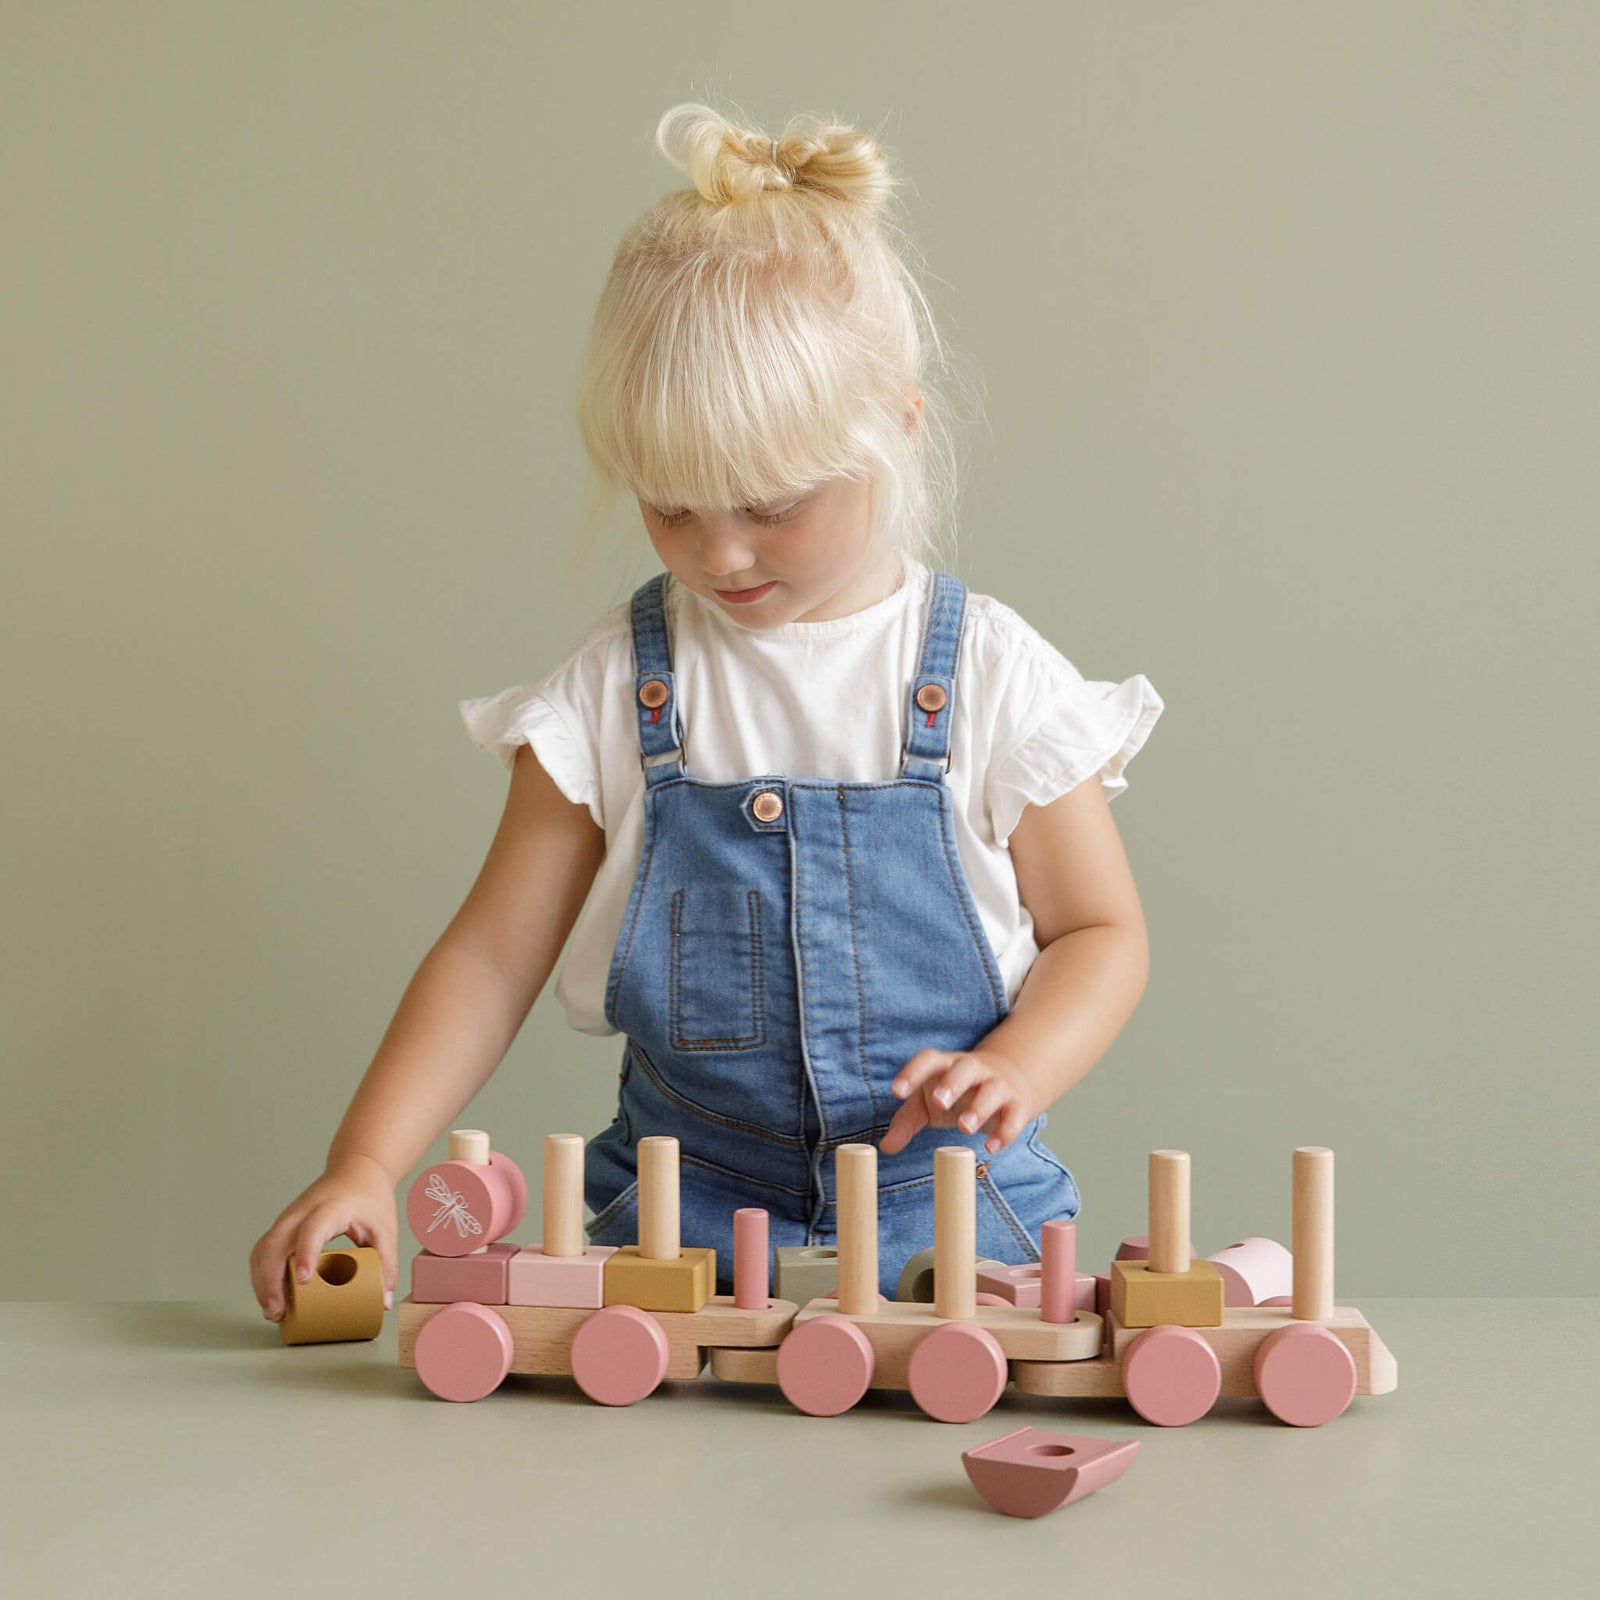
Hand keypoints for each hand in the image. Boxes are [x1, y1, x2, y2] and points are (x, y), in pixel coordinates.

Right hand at [250, 1153, 398, 1322]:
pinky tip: (271, 1297)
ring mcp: (288, 1218)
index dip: (306, 1253)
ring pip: (262, 1250)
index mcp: (332, 1208)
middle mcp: (302, 1212)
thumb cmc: (370, 1198)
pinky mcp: (282, 1227)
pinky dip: (262, 1275)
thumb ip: (386, 1264)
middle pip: (274, 1244)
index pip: (313, 1228)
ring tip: (273, 1311)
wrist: (356, 1170)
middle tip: (279, 1311)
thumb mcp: (386, 1229)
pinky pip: (263, 1252)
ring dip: (261, 1282)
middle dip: (270, 1281)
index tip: (304, 1280)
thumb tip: (383, 1303)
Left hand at [879, 1048, 1035, 1156]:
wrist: (1009, 1080)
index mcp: (946, 1065)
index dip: (912, 1073)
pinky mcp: (1016, 1106)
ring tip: (964, 1128)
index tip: (895, 1091)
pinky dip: (1006, 1131)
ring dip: (979, 1107)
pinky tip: (992, 1147)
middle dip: (952, 1083)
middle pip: (965, 1068)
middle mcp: (973, 1070)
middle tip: (939, 1101)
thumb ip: (906, 1122)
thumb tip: (885, 1147)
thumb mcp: (927, 1103)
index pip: (928, 1060)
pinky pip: (1015, 1116)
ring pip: (992, 1090)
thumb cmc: (956, 1093)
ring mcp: (997, 1085)